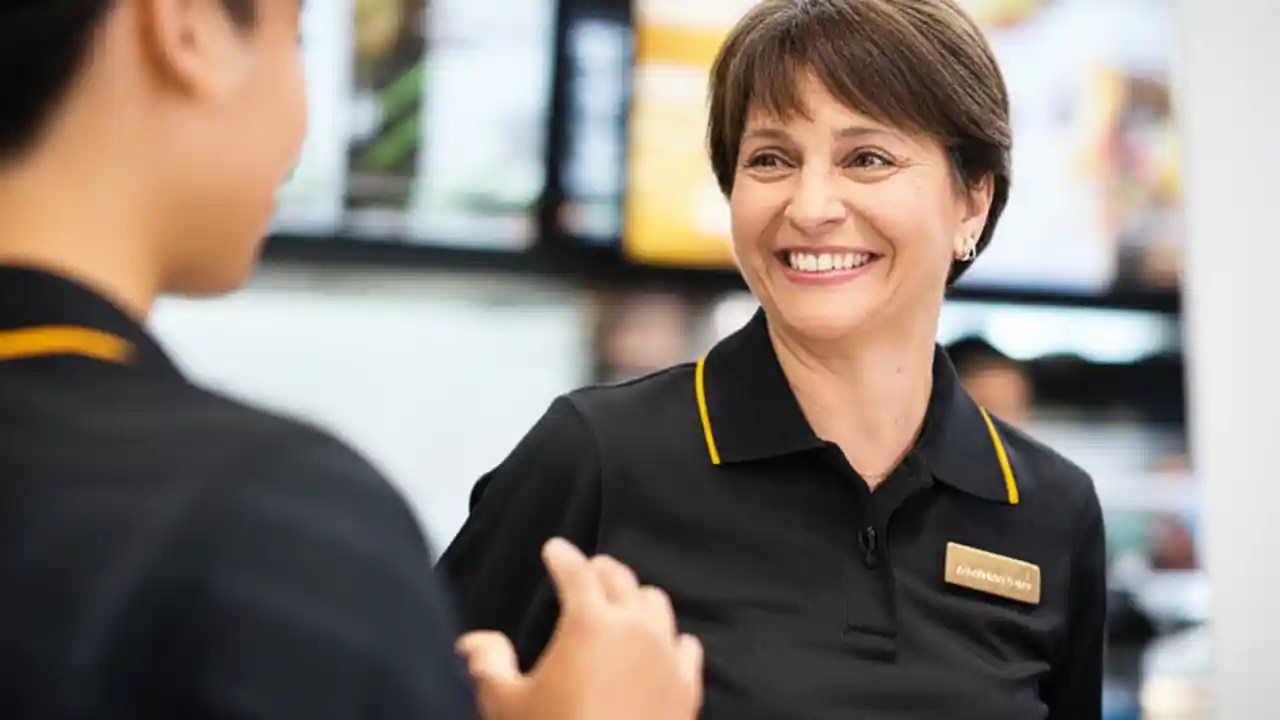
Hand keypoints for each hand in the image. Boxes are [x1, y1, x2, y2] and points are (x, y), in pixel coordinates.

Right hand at [457, 538, 703, 719]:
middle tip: (589, 567)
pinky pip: (685, 648)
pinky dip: (672, 638)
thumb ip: (488, 664)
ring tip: (624, 600)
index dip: (562, 556)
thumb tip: (475, 642)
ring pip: (657, 605)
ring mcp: (666, 658)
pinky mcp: (686, 689)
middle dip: (600, 569)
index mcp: (591, 622)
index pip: (575, 572)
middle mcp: (634, 629)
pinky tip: (668, 642)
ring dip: (637, 596)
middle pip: (620, 580)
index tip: (554, 549)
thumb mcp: (504, 704)